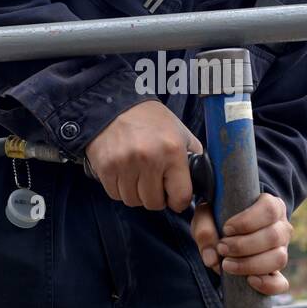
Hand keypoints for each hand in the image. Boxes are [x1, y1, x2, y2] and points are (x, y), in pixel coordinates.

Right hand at [83, 99, 202, 210]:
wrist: (116, 105)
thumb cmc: (151, 120)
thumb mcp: (181, 132)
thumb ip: (193, 157)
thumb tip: (200, 182)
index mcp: (172, 151)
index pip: (181, 197)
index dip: (178, 201)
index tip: (174, 196)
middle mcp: (149, 159)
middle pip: (154, 203)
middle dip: (156, 197)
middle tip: (154, 183)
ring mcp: (125, 164)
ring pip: (133, 201)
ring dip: (137, 194)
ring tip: (138, 176)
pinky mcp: (106, 167)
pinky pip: (115, 194)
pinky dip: (120, 189)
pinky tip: (124, 174)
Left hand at [191, 193, 290, 295]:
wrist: (224, 234)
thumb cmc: (218, 219)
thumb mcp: (206, 216)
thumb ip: (205, 230)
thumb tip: (211, 259)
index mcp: (270, 206)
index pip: (269, 209)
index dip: (248, 222)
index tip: (226, 229)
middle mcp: (281, 227)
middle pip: (273, 236)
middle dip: (244, 246)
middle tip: (222, 248)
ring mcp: (282, 250)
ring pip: (278, 259)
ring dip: (250, 264)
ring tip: (227, 265)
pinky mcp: (277, 272)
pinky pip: (281, 283)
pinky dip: (267, 285)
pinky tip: (249, 281)